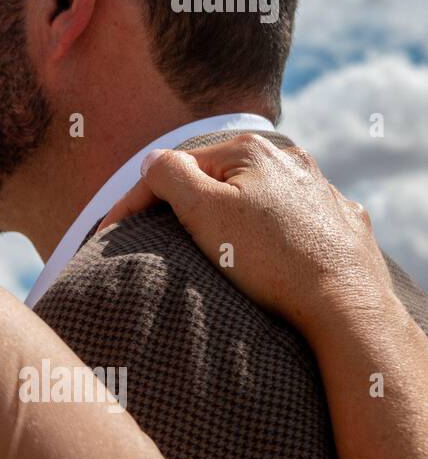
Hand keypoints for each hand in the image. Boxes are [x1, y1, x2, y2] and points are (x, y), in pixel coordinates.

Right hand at [99, 134, 394, 340]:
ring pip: (258, 202)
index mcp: (252, 150)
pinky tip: (269, 260)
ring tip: (216, 255)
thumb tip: (153, 161)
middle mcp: (292, 162)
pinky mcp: (343, 226)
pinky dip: (274, 238)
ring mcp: (323, 193)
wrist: (346, 308)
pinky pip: (295, 225)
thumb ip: (169, 174)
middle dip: (187, 209)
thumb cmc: (269, 259)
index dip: (139, 200)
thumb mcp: (202, 210)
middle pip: (218, 182)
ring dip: (231, 222)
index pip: (176, 167)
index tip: (112, 233)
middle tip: (160, 243)